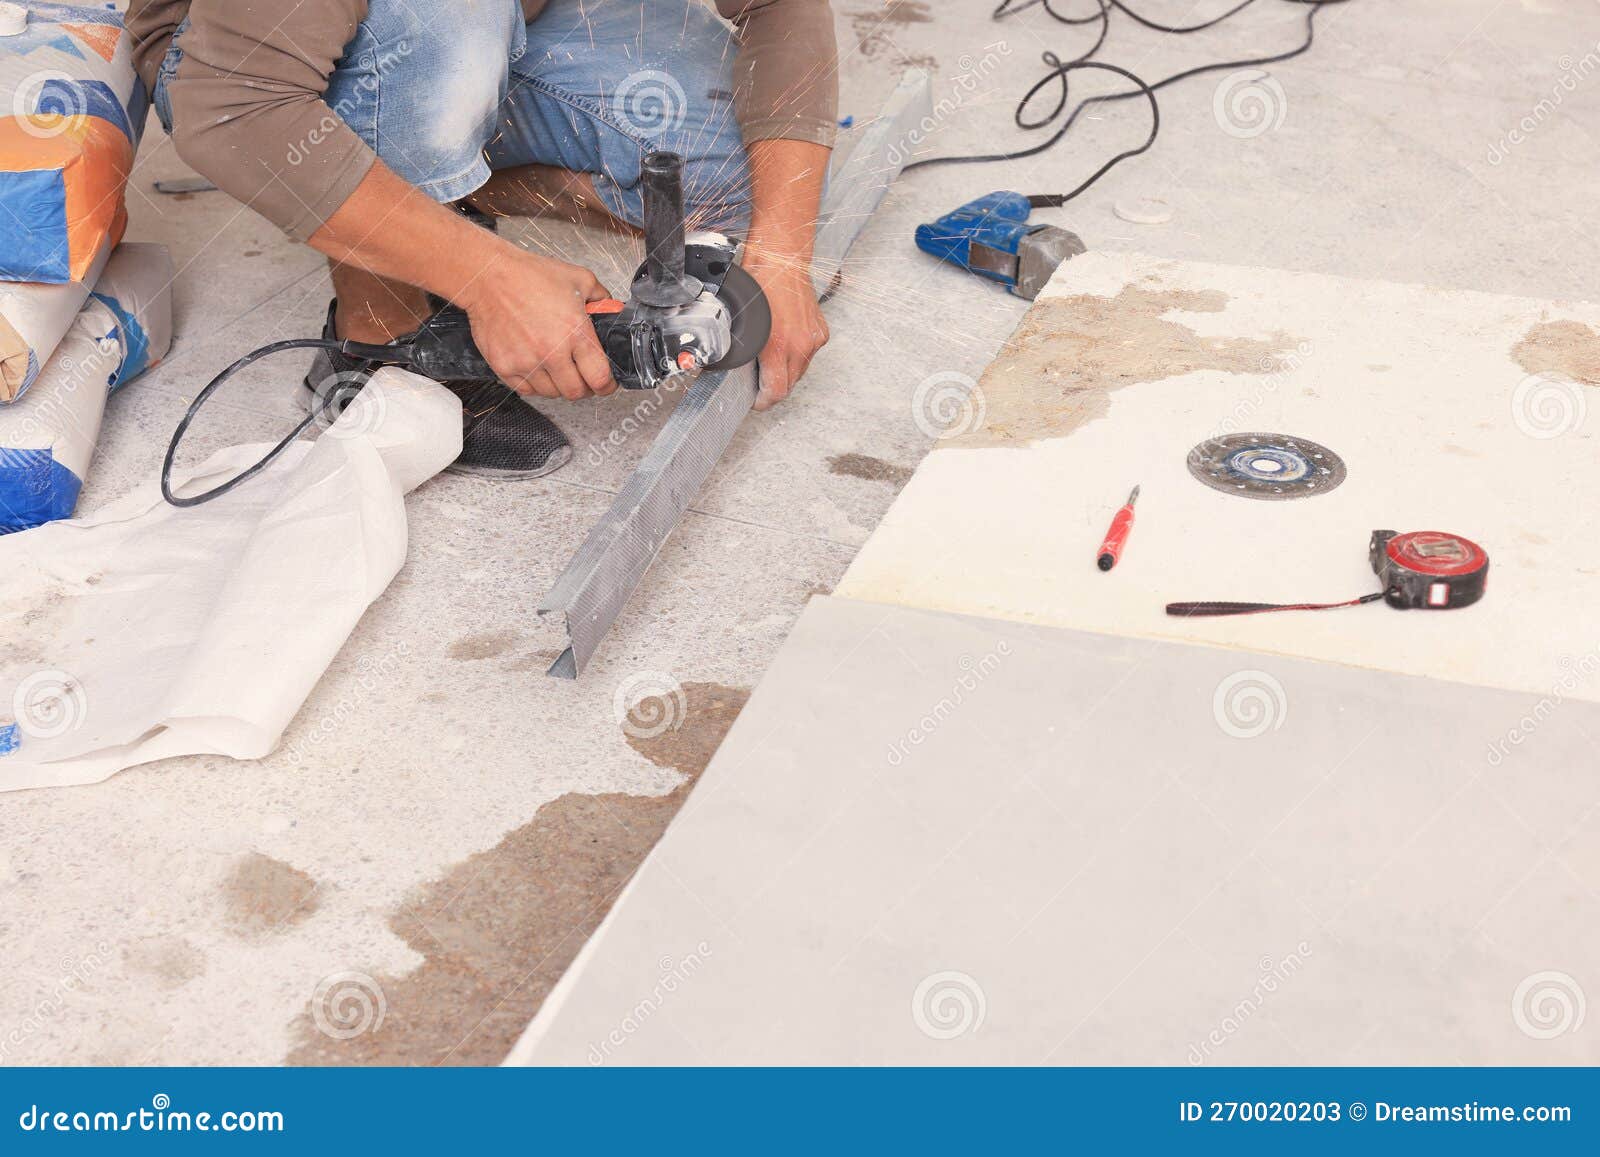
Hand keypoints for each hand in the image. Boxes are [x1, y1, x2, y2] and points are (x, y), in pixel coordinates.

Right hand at [459, 249, 616, 399]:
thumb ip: (602, 299)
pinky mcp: (505, 367)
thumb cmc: (530, 276)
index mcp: (575, 333)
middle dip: (584, 388)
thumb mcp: (579, 278)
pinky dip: (535, 384)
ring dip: (559, 385)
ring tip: (557, 367)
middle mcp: (551, 352)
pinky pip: (527, 390)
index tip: (607, 384)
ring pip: (552, 393)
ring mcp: (526, 362)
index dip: (607, 386)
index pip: (599, 378)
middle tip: (583, 377)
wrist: (488, 277)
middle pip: (576, 392)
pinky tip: (537, 367)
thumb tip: (612, 312)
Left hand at [741, 248, 827, 410]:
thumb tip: (725, 367)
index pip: (777, 392)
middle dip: (773, 387)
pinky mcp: (821, 332)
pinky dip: (796, 354)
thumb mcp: (739, 319)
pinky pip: (808, 354)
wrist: (783, 258)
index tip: (756, 401)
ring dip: (785, 371)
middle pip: (789, 385)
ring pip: (800, 371)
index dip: (763, 402)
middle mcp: (800, 346)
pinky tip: (784, 341)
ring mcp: (814, 339)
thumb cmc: (760, 281)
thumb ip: (738, 349)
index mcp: (778, 346)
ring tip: (770, 358)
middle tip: (758, 380)